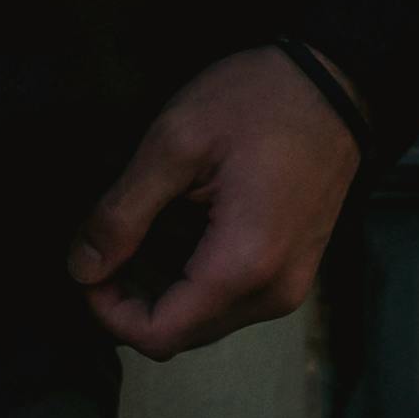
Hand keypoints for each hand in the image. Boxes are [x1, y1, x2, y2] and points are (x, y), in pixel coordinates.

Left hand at [69, 49, 361, 361]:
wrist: (336, 82)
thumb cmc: (260, 100)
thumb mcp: (176, 142)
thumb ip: (122, 212)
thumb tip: (81, 268)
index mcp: (243, 266)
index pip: (158, 335)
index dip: (109, 311)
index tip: (89, 266)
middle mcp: (273, 293)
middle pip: (182, 335)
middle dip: (133, 301)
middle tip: (109, 244)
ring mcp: (290, 286)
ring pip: (205, 321)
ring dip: (162, 291)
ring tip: (142, 232)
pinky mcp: (295, 270)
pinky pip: (232, 299)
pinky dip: (194, 279)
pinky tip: (180, 229)